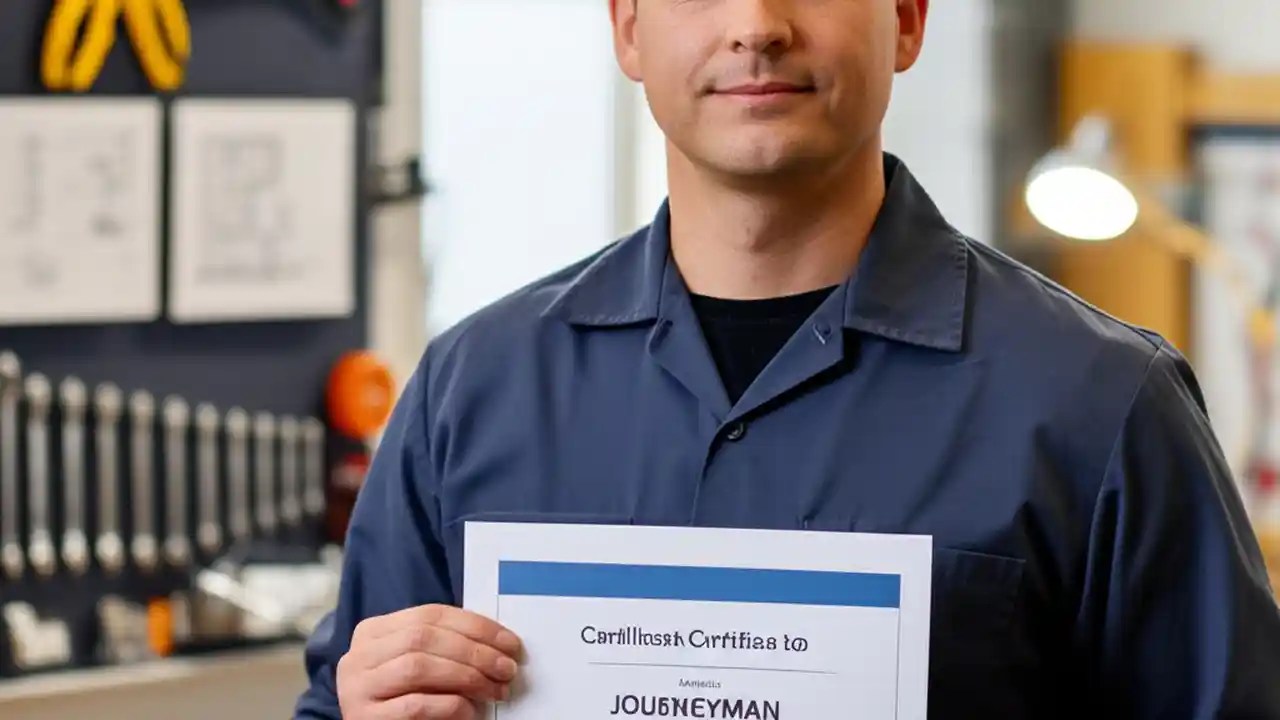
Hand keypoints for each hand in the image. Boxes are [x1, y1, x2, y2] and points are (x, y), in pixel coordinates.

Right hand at [337, 604, 522, 718]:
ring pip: (418, 667)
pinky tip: (470, 711)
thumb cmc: (397, 696)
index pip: (431, 614)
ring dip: (467, 676)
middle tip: (507, 668)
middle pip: (424, 638)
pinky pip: (415, 706)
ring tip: (494, 689)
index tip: (508, 642)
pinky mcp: (364, 718)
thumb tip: (496, 645)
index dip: (475, 626)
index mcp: (373, 631)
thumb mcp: (413, 662)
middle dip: (475, 651)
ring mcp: (357, 688)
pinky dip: (450, 706)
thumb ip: (441, 647)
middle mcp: (359, 655)